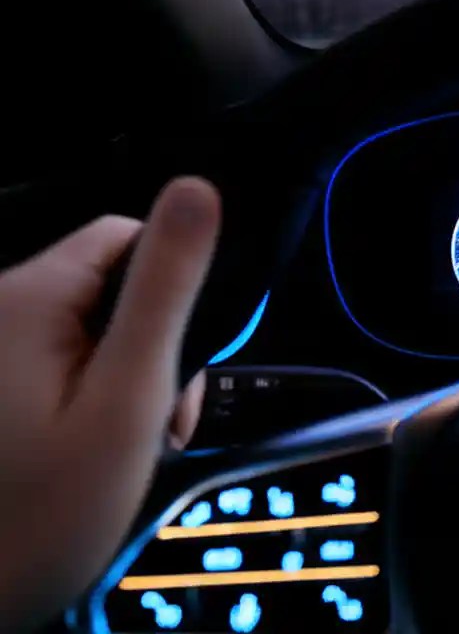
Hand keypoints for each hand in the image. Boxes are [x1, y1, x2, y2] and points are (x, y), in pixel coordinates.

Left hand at [0, 178, 219, 629]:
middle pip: (111, 285)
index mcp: (24, 298)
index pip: (126, 238)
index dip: (171, 290)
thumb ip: (165, 289)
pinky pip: (64, 360)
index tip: (179, 367)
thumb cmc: (53, 507)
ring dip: (130, 377)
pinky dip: (96, 395)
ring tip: (133, 443)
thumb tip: (196, 189)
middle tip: (159, 423)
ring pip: (94, 327)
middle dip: (153, 347)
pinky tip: (100, 444)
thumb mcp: (129, 395)